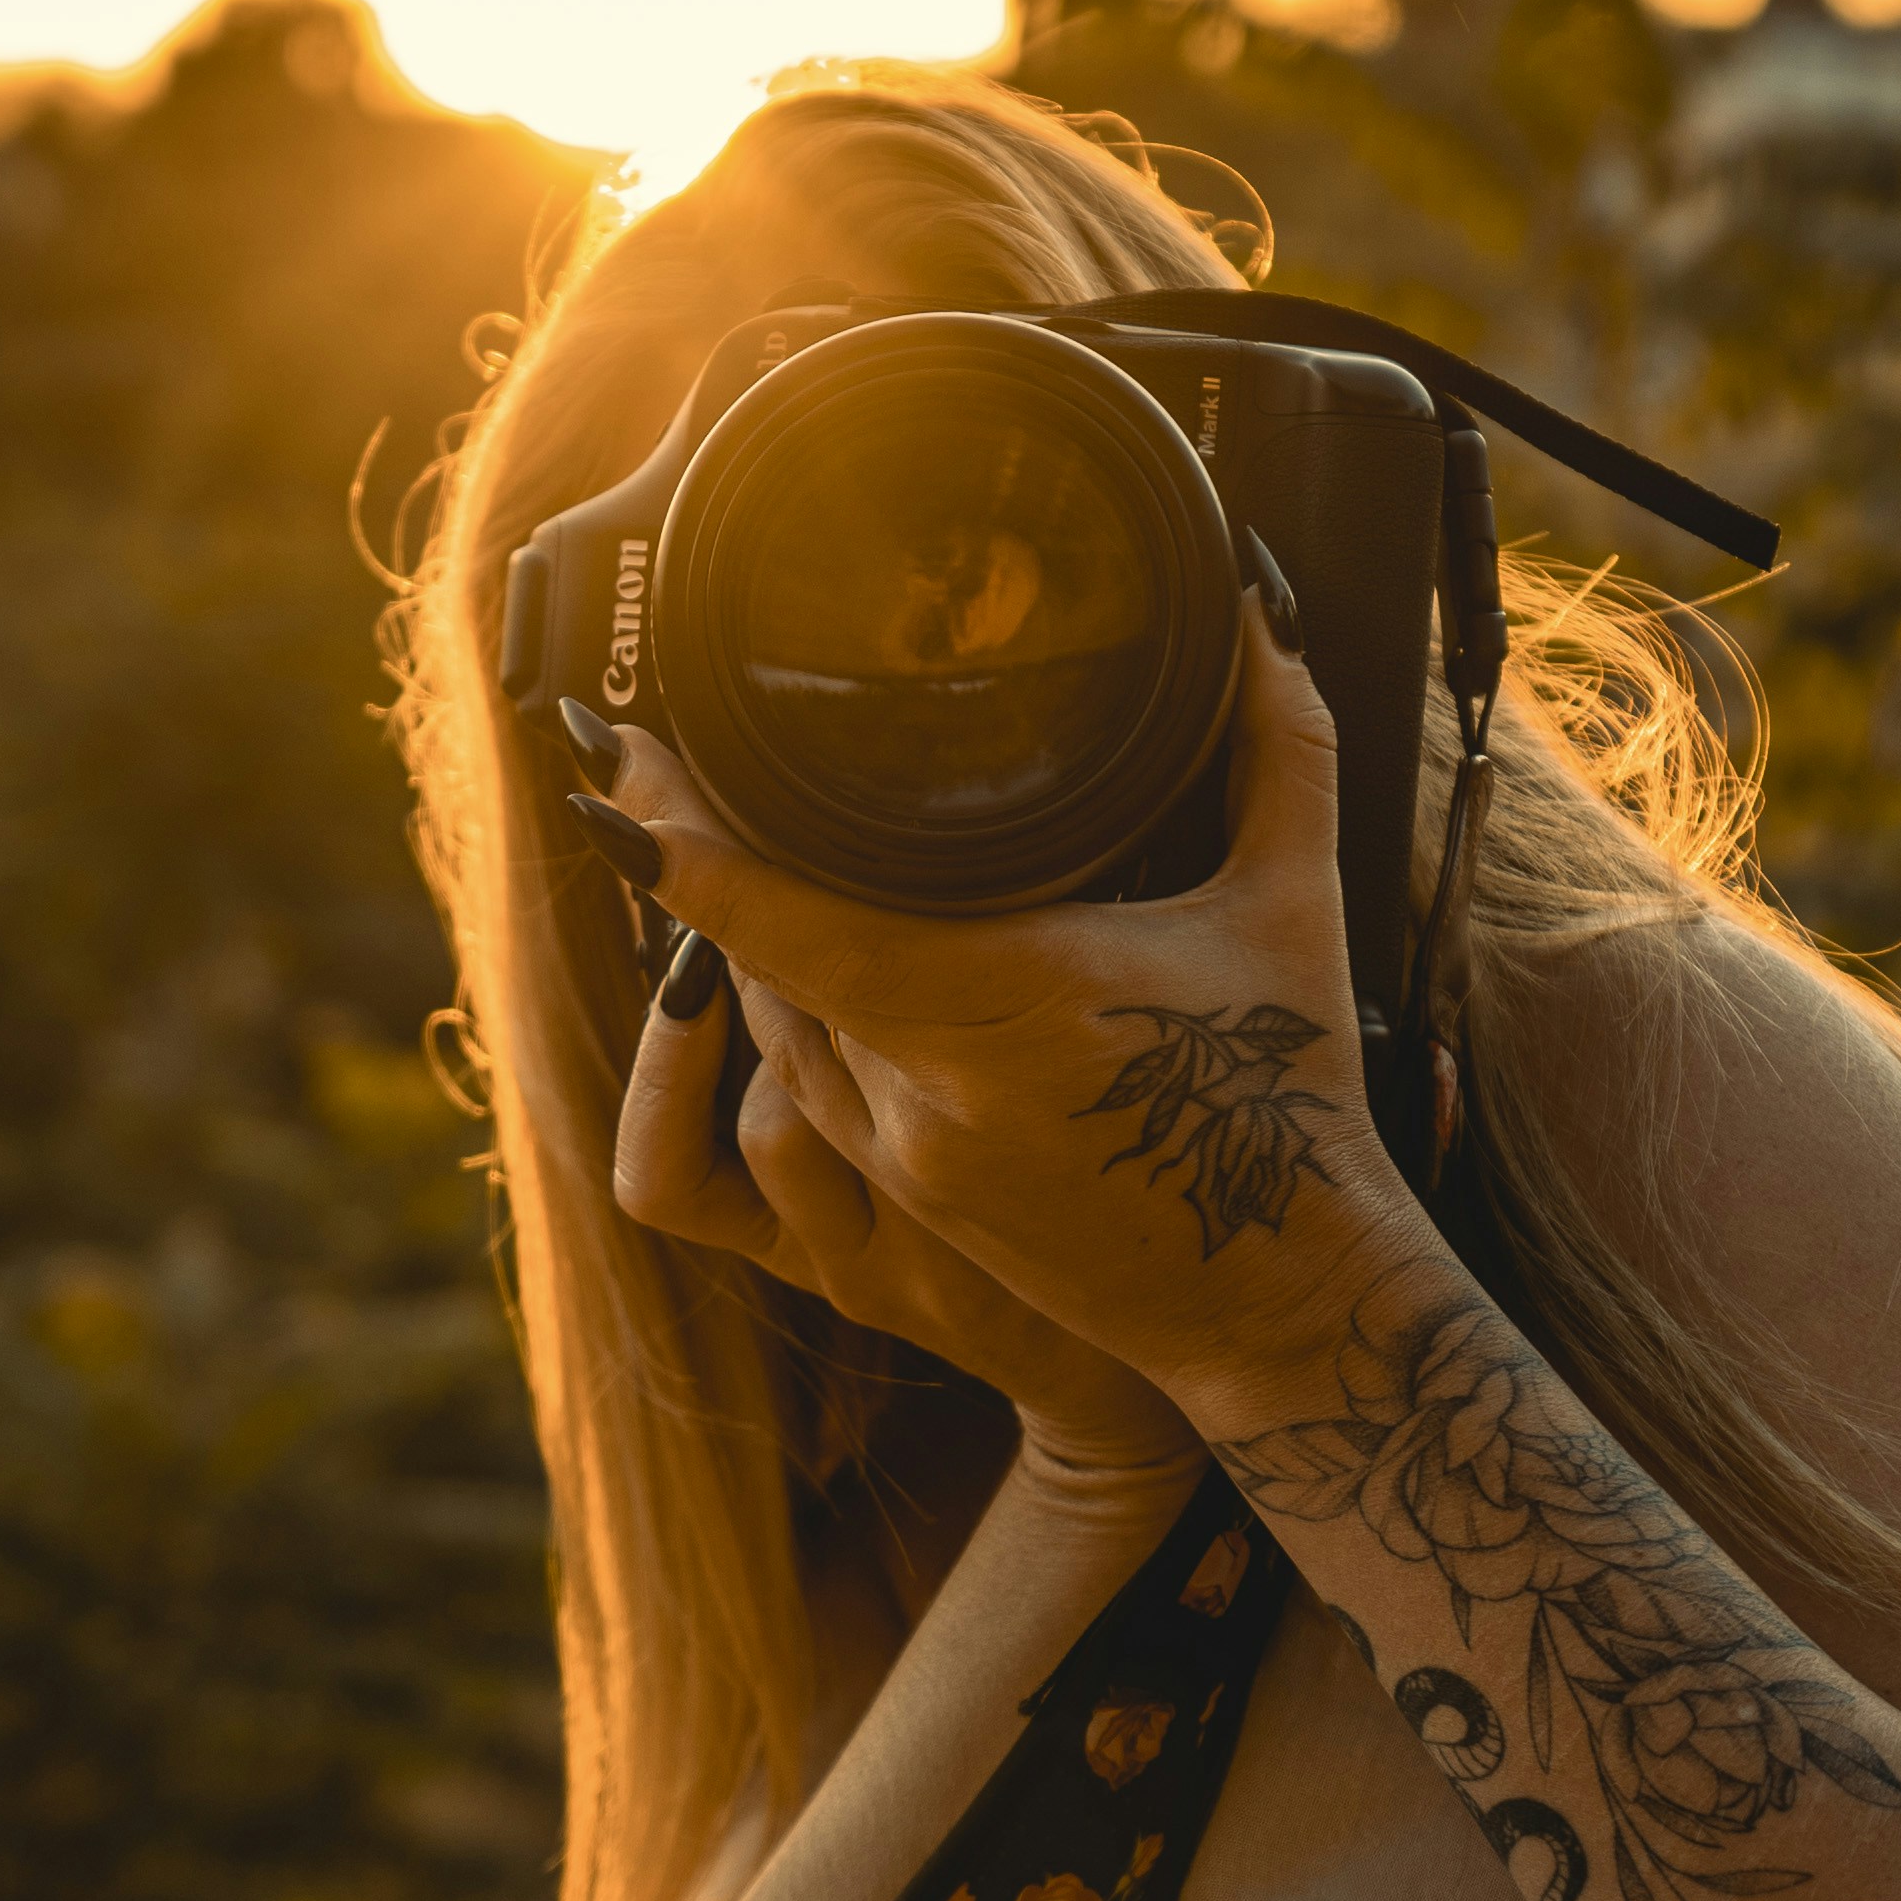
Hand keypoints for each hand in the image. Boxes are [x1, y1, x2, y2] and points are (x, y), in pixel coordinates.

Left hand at [595, 606, 1432, 1405]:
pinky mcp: (891, 1229)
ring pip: (765, 1034)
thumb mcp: (1294, 902)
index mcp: (1001, 1005)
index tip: (606, 762)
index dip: (681, 845)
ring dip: (741, 945)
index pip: (789, 916)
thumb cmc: (1294, 1101)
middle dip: (699, 858)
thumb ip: (1274, 736)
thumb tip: (1257, 591)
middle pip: (759, 956)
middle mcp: (922, 1096)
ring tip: (705, 840)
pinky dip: (767, 1033)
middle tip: (649, 751)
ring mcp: (897, 1171)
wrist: (1286, 1308)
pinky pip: (781, 1113)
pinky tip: (756, 973)